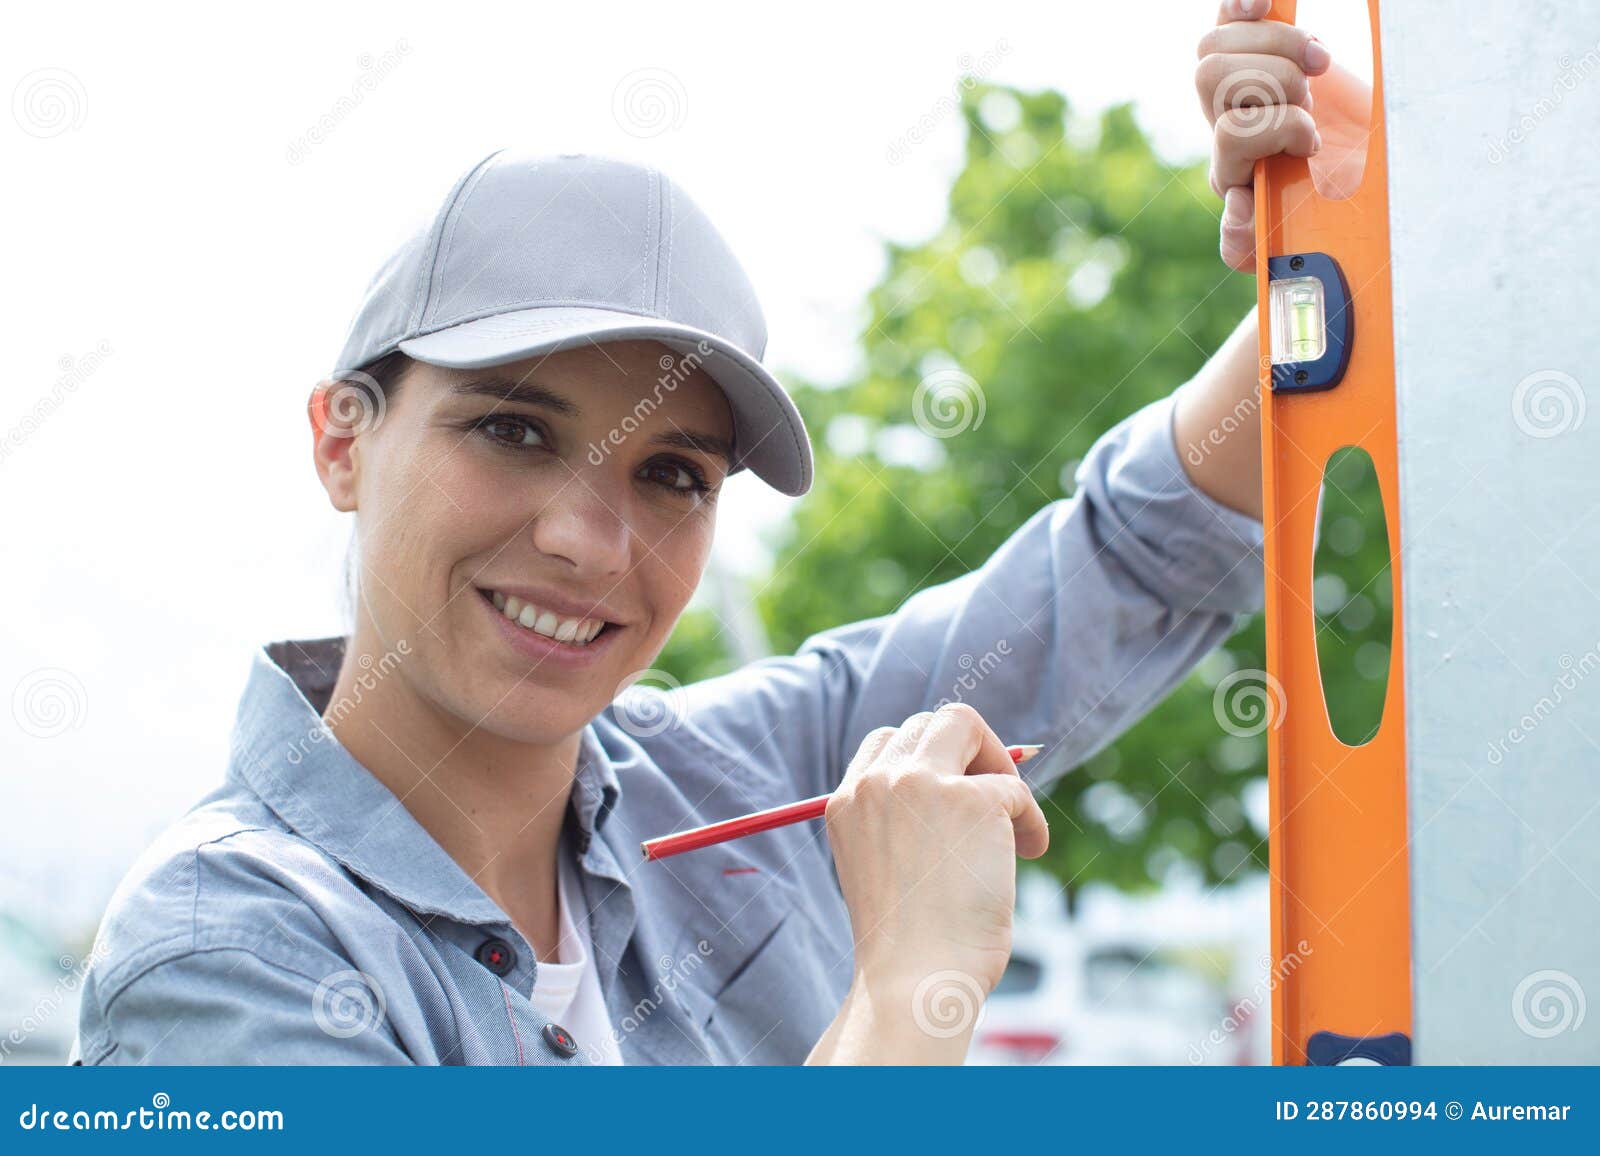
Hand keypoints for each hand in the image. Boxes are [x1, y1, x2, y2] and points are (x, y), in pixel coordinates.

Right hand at [807, 703, 1048, 1063]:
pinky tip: (1030, 853)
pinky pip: (1015, 790)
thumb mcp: (888, 869)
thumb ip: (908, 822)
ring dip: (998, 766)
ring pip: (965, 723)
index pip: (886, 743)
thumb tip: (972, 785)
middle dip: (969, 752)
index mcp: (846, 802)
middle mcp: (877, 782)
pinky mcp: (972, 800)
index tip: (956, 795)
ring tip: (1014, 821)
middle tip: (994, 801)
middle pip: (928, 722)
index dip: (929, 760)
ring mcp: (922, 784)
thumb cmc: (907, 947)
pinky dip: (1030, 821)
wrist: (915, 981)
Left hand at [1196, 0, 1329, 270]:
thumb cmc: (1316, 214)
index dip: (1281, 132)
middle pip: (1209, 77)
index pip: (1230, 134)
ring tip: (1313, 65)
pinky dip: (1245, 3)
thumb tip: (1235, 209)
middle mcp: (1220, 121)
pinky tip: (1262, 5)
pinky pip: (1227, 13)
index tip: (1314, 148)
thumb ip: (1250, 243)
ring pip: (1213, 41)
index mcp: (1229, 166)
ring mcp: (1232, 81)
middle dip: (1274, 82)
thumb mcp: (1284, 242)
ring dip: (1276, 46)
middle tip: (1310, 100)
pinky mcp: (1252, 46)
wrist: (1340, 181)